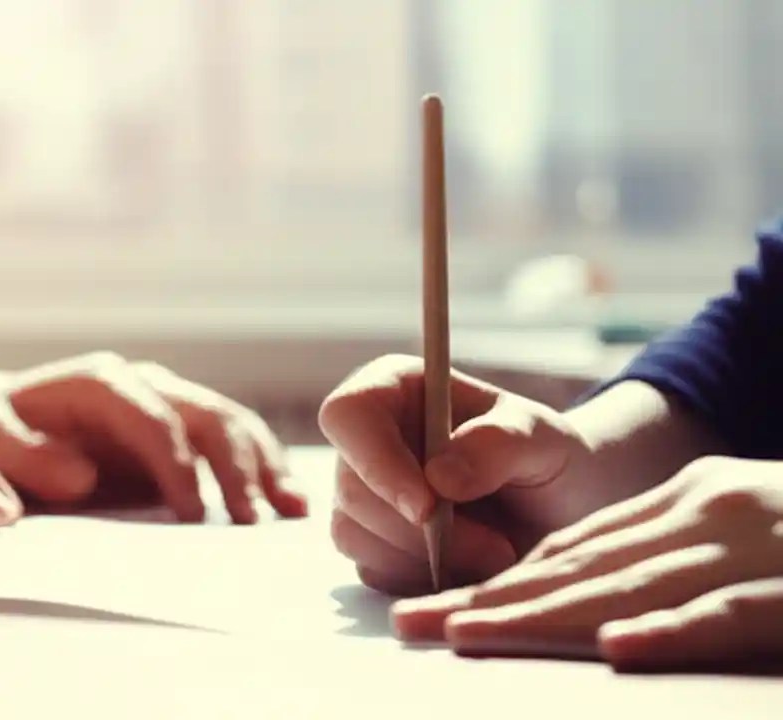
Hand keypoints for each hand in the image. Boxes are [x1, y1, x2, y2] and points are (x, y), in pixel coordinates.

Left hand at [0, 353, 306, 523]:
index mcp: (99, 382)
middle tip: (250, 521)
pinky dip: (262, 466)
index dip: (176, 465)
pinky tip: (286, 501)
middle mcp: (143, 383)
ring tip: (288, 510)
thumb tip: (82, 476)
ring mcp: (167, 402)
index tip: (191, 515)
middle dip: (233, 467)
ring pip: (229, 423)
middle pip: (205, 415)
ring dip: (262, 465)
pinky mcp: (181, 430)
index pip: (152, 418)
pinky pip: (233, 441)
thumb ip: (23, 455)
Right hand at [318, 354, 590, 594]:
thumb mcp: (545, 440)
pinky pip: (372, 569)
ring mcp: (364, 492)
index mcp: (396, 390)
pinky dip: (420, 579)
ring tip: (493, 557)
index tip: (426, 509)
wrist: (562, 512)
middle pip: (351, 488)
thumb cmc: (551, 459)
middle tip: (495, 549)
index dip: (376, 462)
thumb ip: (499, 444)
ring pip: (354, 534)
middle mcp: (368, 438)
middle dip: (417, 531)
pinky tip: (468, 569)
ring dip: (423, 560)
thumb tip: (439, 476)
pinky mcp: (371, 541)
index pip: (349, 416)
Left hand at [390, 455, 782, 671]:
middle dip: (492, 599)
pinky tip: (613, 653)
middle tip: (414, 626)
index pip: (580, 545)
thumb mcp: (742, 524)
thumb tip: (597, 605)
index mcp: (693, 497)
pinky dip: (671, 633)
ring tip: (467, 635)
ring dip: (543, 614)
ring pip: (631, 587)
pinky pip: (728, 615)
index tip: (440, 608)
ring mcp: (758, 547)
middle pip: (583, 564)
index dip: (504, 577)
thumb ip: (672, 553)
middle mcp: (712, 512)